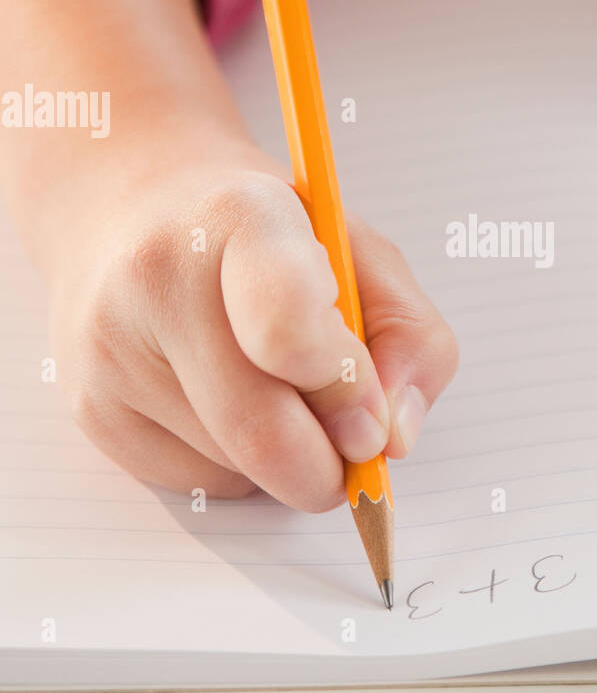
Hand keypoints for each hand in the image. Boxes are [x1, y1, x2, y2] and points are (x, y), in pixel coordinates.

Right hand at [47, 155, 457, 509]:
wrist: (128, 208)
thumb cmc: (265, 238)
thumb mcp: (359, 249)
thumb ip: (409, 336)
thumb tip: (393, 438)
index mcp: (238, 217)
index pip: (287, 326)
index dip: (346, 389)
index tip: (373, 417)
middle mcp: (157, 278)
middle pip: (262, 432)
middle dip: (331, 465)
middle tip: (355, 444)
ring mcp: (111, 349)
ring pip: (236, 469)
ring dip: (288, 459)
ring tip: (278, 387)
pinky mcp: (91, 409)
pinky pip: (196, 483)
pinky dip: (240, 467)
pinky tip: (228, 401)